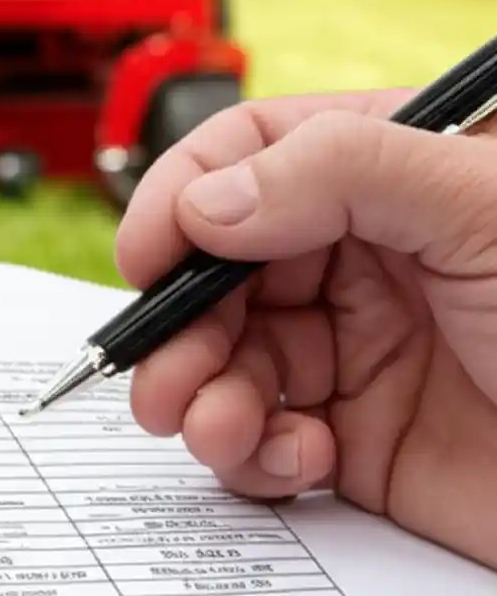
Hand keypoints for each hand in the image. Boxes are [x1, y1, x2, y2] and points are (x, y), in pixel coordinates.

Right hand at [115, 88, 496, 568]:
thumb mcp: (483, 208)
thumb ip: (339, 173)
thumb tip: (209, 202)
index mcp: (393, 176)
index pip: (252, 154)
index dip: (184, 197)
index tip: (148, 255)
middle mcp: (365, 257)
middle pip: (218, 268)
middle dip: (177, 321)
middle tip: (157, 367)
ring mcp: (357, 349)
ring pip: (224, 357)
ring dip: (199, 395)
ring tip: (214, 424)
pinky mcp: (356, 438)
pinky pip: (260, 437)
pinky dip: (253, 454)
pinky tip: (297, 458)